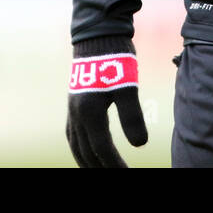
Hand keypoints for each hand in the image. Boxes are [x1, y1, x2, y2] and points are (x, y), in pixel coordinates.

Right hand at [66, 37, 148, 166]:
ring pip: (75, 144)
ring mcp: (72, 108)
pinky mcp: (73, 102)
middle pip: (86, 151)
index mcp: (89, 112)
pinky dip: (79, 148)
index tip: (128, 174)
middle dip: (100, 168)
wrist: (97, 35)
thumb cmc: (115, 59)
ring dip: (86, 161)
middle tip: (116, 177)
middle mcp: (76, 114)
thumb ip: (132, 116)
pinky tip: (85, 150)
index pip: (102, 149)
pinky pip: (72, 133)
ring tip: (96, 171)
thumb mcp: (128, 87)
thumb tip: (140, 145)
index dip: (115, 165)